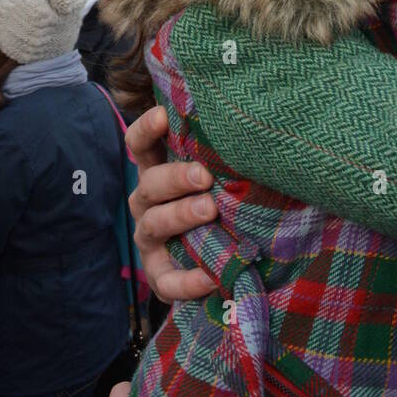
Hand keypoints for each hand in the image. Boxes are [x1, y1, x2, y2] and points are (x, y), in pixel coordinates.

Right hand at [125, 105, 217, 302]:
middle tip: (204, 176)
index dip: (147, 129)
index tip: (165, 116)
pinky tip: (211, 277)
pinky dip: (187, 280)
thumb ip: (222, 159)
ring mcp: (149, 240)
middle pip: (149, 184)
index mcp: (157, 173)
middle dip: (175, 178)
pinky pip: (166, 281)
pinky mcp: (159, 276)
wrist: (217, 260)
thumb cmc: (221, 202)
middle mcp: (147, 204)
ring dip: (180, 215)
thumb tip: (257, 134)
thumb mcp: (218, 177)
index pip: (140, 145)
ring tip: (210, 210)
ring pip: (153, 225)